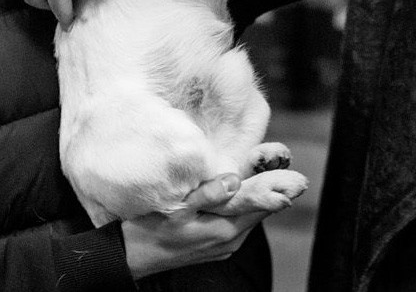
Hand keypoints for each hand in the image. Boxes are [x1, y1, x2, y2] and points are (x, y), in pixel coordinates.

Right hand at [121, 174, 291, 279]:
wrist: (130, 258)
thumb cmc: (150, 231)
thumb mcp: (178, 209)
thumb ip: (208, 194)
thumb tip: (236, 179)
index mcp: (226, 231)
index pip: (263, 204)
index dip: (276, 182)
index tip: (285, 160)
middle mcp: (230, 241)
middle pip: (259, 208)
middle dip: (268, 185)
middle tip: (276, 157)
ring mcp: (223, 245)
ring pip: (248, 214)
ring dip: (254, 194)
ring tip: (261, 167)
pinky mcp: (213, 245)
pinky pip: (237, 220)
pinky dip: (241, 203)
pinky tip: (236, 188)